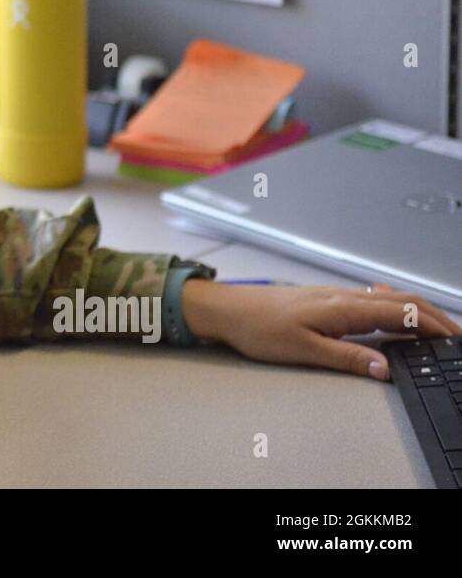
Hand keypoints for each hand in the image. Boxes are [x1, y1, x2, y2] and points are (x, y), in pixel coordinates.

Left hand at [181, 279, 461, 379]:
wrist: (226, 309)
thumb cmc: (258, 328)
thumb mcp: (303, 350)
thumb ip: (346, 358)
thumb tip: (384, 369)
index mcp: (342, 308)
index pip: (401, 313)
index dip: (432, 326)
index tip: (454, 339)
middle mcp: (342, 296)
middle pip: (400, 302)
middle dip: (433, 316)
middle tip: (455, 335)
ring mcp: (333, 296)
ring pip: (387, 298)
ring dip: (416, 310)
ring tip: (436, 327)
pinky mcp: (324, 300)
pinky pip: (369, 298)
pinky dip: (394, 305)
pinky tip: (393, 309)